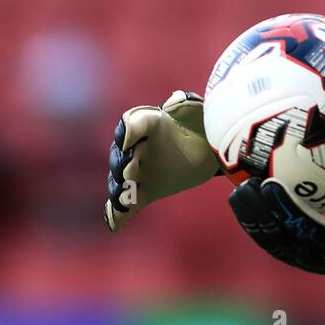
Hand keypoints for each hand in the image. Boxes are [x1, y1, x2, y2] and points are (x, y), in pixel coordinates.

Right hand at [105, 90, 222, 231]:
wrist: (210, 146)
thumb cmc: (199, 123)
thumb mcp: (196, 110)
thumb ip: (185, 105)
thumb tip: (175, 99)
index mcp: (147, 123)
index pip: (133, 124)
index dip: (129, 131)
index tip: (128, 140)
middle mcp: (136, 147)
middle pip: (122, 156)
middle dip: (124, 163)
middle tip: (130, 171)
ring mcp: (138, 171)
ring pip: (121, 182)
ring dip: (120, 190)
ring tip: (124, 198)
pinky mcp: (145, 191)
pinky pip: (128, 204)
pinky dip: (117, 215)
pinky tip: (115, 226)